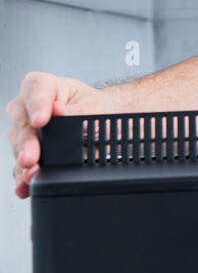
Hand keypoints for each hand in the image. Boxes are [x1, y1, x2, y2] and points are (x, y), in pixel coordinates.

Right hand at [6, 72, 100, 196]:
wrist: (103, 125)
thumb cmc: (95, 108)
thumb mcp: (93, 106)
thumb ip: (76, 111)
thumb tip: (58, 112)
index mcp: (45, 85)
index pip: (35, 89)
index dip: (36, 105)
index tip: (41, 120)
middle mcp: (27, 106)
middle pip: (22, 123)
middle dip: (26, 143)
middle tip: (30, 157)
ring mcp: (24, 130)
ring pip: (19, 146)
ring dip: (24, 164)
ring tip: (32, 174)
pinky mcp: (25, 152)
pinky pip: (21, 166)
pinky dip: (24, 178)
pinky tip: (25, 187)